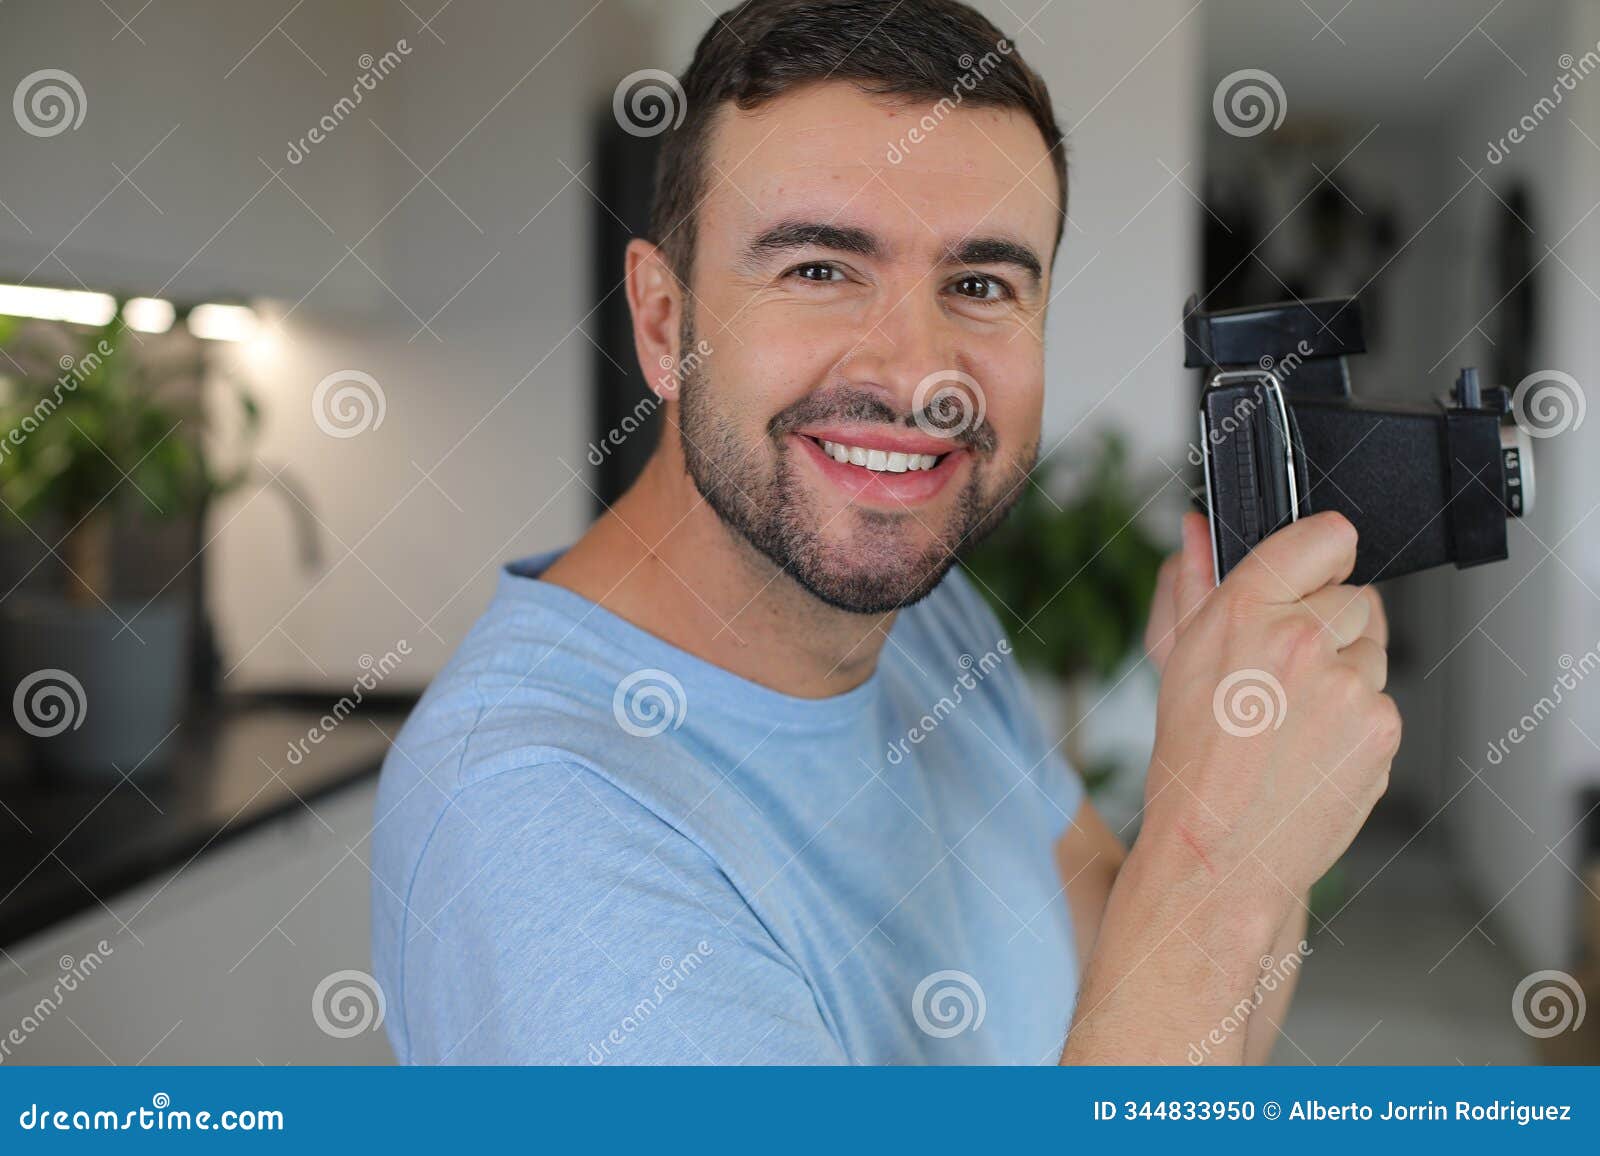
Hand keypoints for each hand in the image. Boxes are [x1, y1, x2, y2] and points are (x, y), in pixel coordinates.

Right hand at [1140, 510, 1399, 911]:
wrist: (1220, 853)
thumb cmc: (1191, 764)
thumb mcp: (1177, 661)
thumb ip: (1193, 584)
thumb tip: (1197, 531)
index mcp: (1242, 612)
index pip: (1325, 536)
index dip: (1322, 555)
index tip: (1315, 572)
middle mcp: (1300, 639)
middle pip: (1354, 597)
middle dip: (1327, 628)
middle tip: (1284, 676)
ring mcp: (1347, 685)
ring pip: (1371, 652)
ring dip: (1344, 676)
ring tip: (1294, 722)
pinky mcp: (1381, 727)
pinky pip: (1381, 702)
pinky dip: (1357, 723)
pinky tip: (1315, 750)